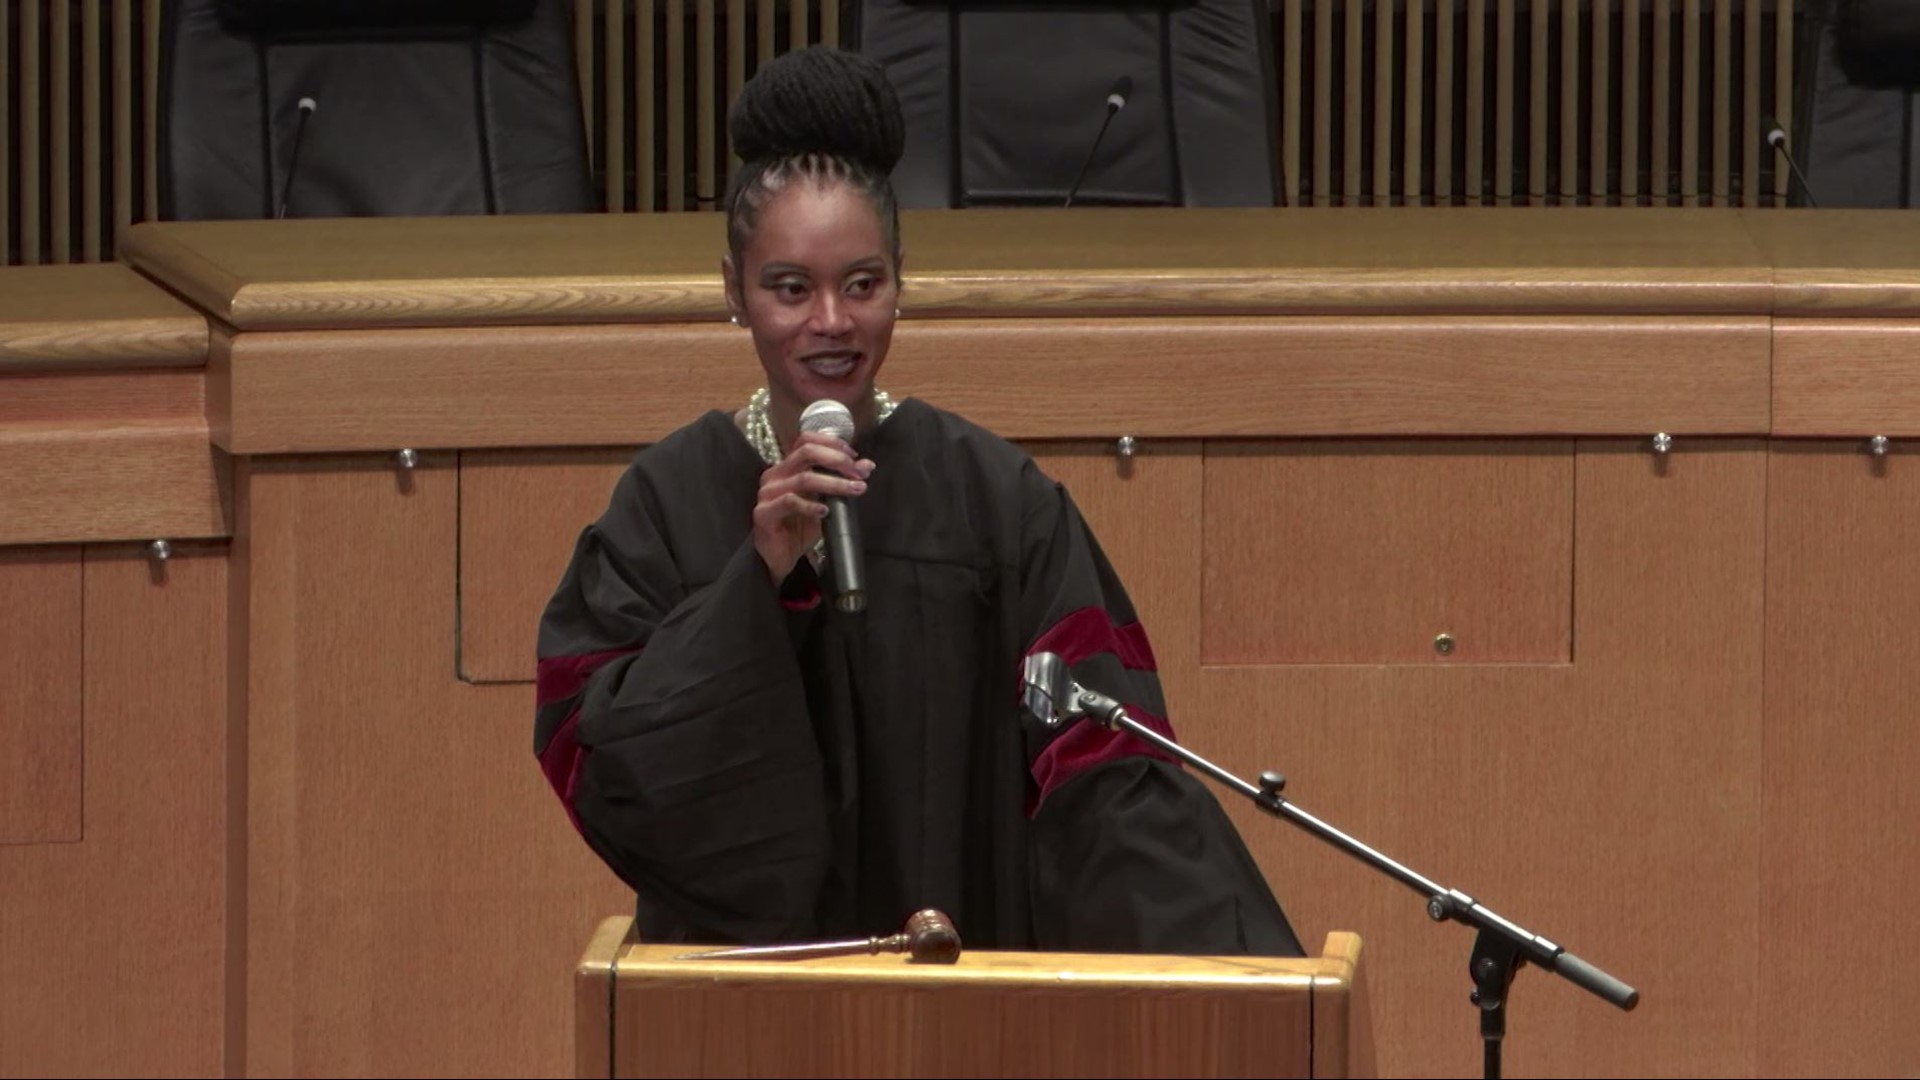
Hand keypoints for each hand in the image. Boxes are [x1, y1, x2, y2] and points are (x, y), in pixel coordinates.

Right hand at [752, 431, 873, 584]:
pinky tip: (826, 511)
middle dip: (837, 459)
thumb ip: (842, 483)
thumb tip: (867, 466)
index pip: (806, 440)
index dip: (832, 443)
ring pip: (804, 478)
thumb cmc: (799, 528)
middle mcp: (775, 474)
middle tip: (857, 473)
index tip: (854, 457)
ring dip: (834, 483)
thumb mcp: (826, 503)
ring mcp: (767, 493)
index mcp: (788, 467)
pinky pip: (789, 502)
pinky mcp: (763, 513)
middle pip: (806, 452)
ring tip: (854, 490)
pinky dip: (811, 506)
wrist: (780, 557)